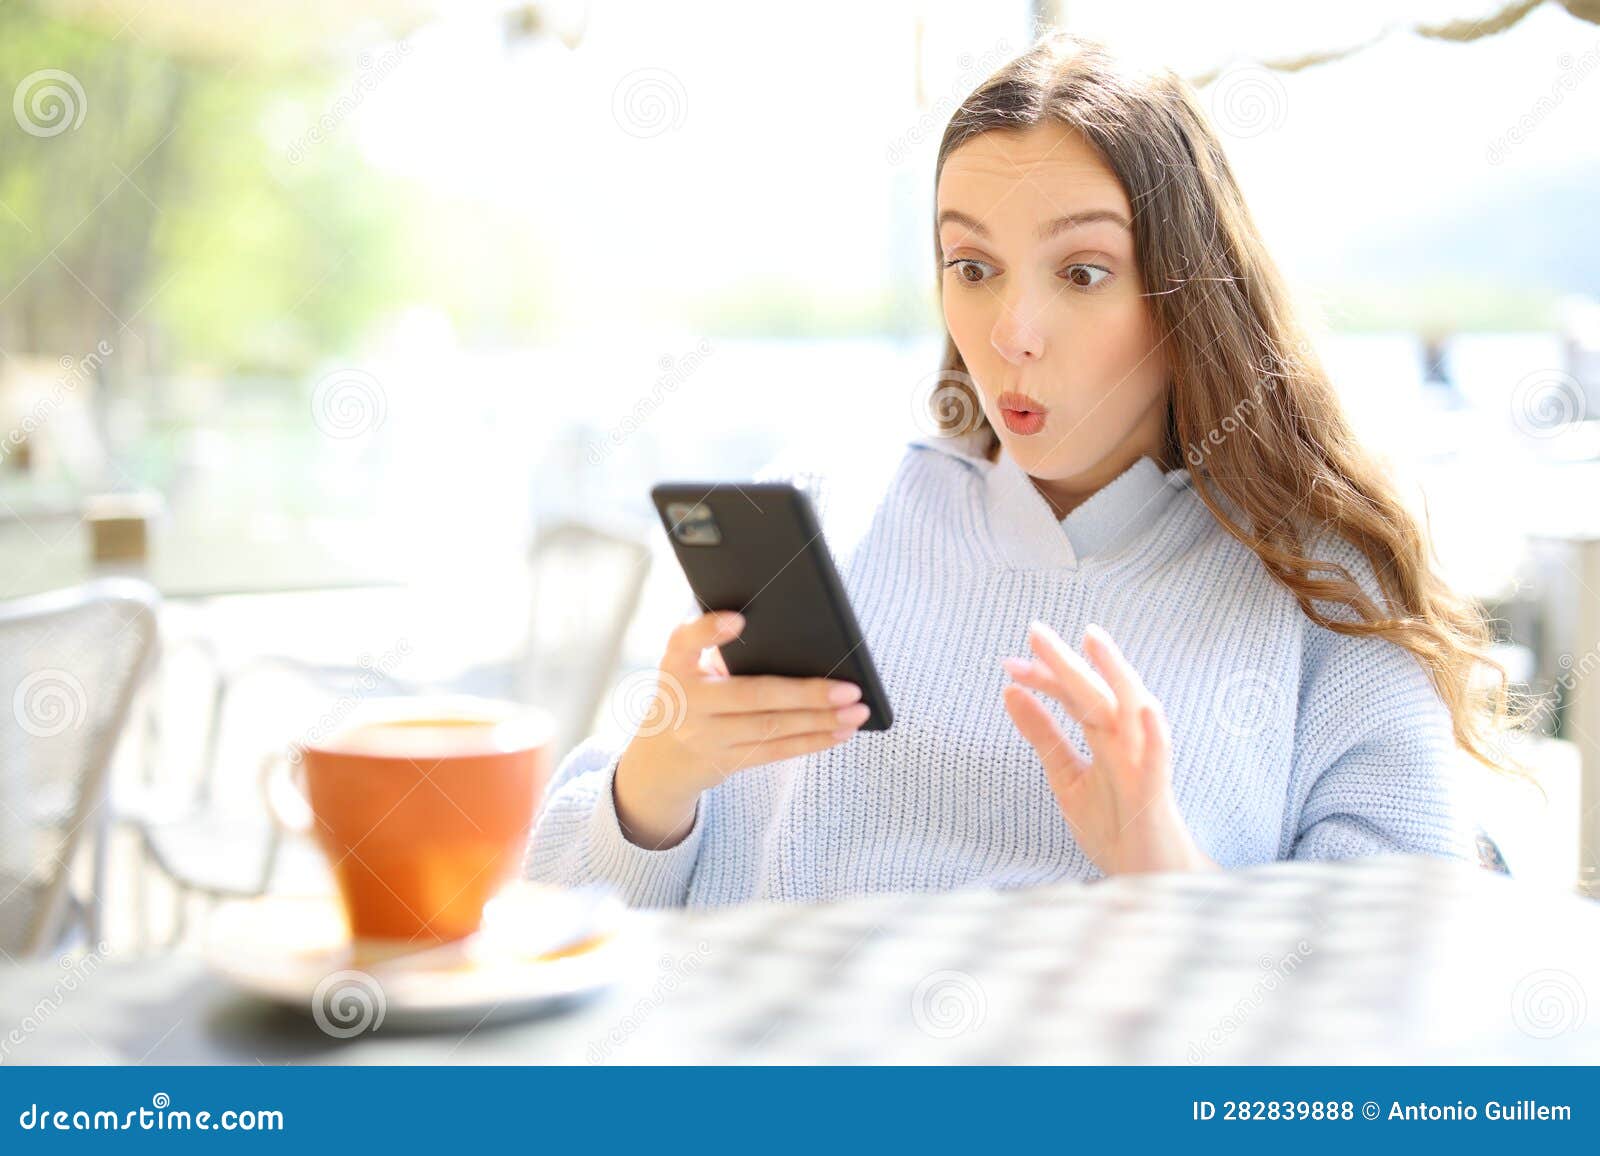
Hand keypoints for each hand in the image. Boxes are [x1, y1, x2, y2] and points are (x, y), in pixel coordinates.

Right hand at [614, 610, 869, 848]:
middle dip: (806, 694)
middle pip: (753, 695)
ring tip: (856, 712)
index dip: (711, 631)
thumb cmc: (689, 694)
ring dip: (820, 721)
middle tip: (850, 688)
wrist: (660, 759)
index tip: (739, 619)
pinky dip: (812, 742)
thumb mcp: (686, 665)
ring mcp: (706, 737)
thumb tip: (795, 639)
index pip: (686, 641)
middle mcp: (688, 701)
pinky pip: (775, 752)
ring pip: (771, 728)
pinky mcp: (726, 762)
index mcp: (677, 664)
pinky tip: (840, 733)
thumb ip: (718, 647)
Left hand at [1001, 620, 1216, 874]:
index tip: (1009, 663)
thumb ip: (1043, 736)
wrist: (1149, 881)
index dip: (1044, 677)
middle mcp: (1126, 744)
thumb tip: (1010, 693)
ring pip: (1132, 714)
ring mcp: (1143, 767)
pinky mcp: (1155, 796)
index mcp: (1105, 738)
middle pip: (1097, 695)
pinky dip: (1153, 734)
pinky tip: (1144, 708)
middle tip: (1035, 630)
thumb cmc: (1116, 826)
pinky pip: (1158, 762)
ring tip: (1094, 641)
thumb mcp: (1067, 778)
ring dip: (1116, 676)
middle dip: (1067, 663)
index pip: (1074, 697)